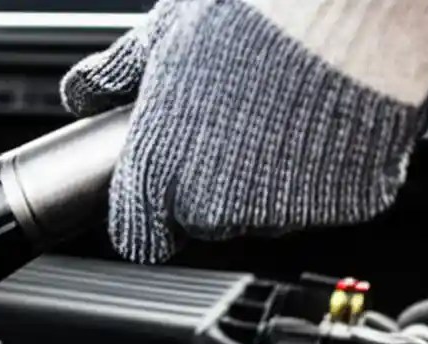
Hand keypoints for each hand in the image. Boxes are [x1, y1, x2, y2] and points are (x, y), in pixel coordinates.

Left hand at [61, 0, 427, 262]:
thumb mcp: (162, 36)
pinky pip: (326, 202)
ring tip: (284, 118)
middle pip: (203, 222)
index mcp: (157, 172)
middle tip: (235, 128)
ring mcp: (280, 211)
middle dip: (213, 188)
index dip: (149, 216)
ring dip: (269, 184)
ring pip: (264, 216)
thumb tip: (81, 91)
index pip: (138, 237)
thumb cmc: (252, 16)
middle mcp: (213, 204)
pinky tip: (326, 125)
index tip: (160, 196)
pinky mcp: (341, 206)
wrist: (346, 11)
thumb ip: (115, 75)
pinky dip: (328, 175)